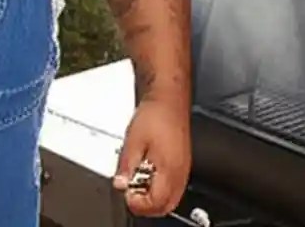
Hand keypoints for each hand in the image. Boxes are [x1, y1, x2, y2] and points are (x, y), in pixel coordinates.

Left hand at [111, 97, 191, 216]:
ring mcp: (184, 168)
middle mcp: (180, 172)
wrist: (168, 99)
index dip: (138, 203)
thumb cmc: (155, 114)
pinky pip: (175, 187)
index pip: (156, 203)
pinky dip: (162, 189)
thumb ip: (126, 166)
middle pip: (166, 206)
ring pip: (172, 198)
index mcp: (169, 169)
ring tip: (139, 185)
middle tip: (131, 194)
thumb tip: (121, 184)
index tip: (127, 193)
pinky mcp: (183, 163)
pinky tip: (149, 177)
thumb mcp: (133, 141)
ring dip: (154, 199)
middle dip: (147, 206)